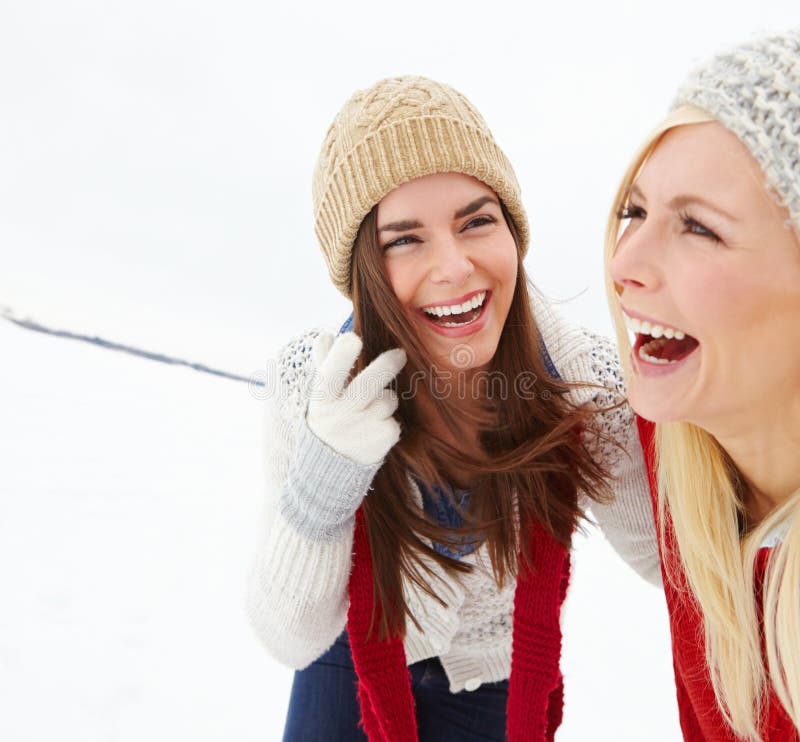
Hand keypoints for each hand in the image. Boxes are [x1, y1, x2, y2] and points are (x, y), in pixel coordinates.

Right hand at [306, 332, 406, 465]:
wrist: (331, 465)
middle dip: (386, 365)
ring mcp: (363, 430)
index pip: (329, 375)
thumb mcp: (321, 394)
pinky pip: (395, 419)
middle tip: (400, 353)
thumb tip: (326, 335)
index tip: (353, 337)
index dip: (341, 356)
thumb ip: (325, 363)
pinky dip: (390, 419)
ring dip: (386, 398)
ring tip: (371, 409)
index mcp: (322, 400)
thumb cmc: (330, 417)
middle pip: (368, 385)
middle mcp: (341, 415)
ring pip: (388, 399)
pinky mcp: (383, 441)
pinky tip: (376, 428)